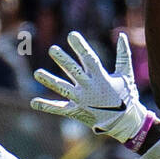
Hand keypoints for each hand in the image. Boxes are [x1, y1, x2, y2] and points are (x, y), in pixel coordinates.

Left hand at [32, 31, 155, 147]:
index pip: (89, 59)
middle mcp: (90, 88)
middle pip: (73, 71)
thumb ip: (123, 55)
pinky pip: (60, 109)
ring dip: (49, 81)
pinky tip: (33, 102)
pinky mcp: (76, 111)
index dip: (80, 47)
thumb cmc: (126, 96)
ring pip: (63, 89)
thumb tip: (121, 34)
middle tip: (52, 49)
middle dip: (63, 60)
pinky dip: (47, 106)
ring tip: (37, 73)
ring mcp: (82, 100)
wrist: (125, 123)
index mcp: (101, 78)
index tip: (72, 35)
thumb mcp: (126, 75)